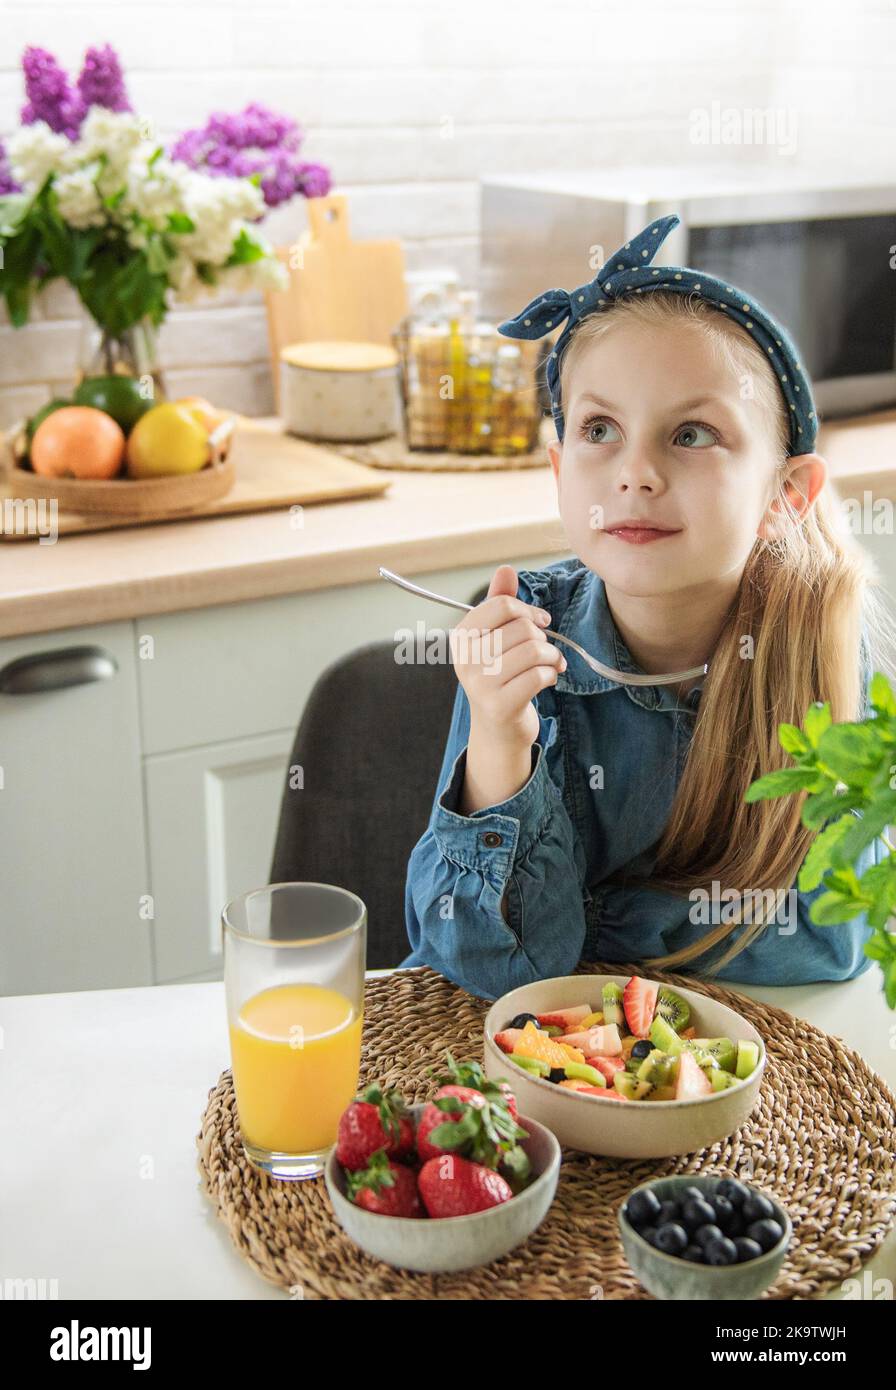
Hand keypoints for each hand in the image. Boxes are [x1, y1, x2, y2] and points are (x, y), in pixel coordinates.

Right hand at [450, 564, 565, 748]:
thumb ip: (500, 603)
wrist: (497, 729)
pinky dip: (551, 675)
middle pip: (522, 628)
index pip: (502, 605)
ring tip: (550, 664)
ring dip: (551, 657)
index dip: (528, 610)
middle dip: (543, 638)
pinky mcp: (500, 705)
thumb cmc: (500, 677)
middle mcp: (465, 659)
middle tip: (544, 651)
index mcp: (461, 636)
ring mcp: (480, 684)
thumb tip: (506, 569)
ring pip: (533, 650)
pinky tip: (547, 680)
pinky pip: (539, 676)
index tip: (540, 622)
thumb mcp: (496, 638)